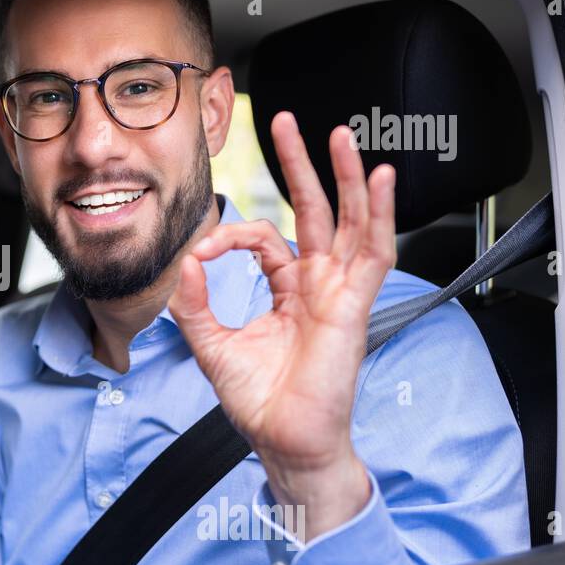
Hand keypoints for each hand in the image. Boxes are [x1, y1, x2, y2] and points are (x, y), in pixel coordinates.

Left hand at [167, 111, 395, 534]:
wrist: (284, 441)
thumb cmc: (257, 401)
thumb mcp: (212, 346)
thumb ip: (195, 304)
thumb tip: (184, 262)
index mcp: (288, 290)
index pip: (264, 237)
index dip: (229, 235)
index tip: (200, 252)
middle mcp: (317, 285)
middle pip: (315, 210)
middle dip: (302, 165)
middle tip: (286, 123)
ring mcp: (338, 293)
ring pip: (350, 222)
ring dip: (347, 178)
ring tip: (342, 136)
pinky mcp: (353, 307)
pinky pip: (373, 253)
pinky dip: (380, 216)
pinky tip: (379, 181)